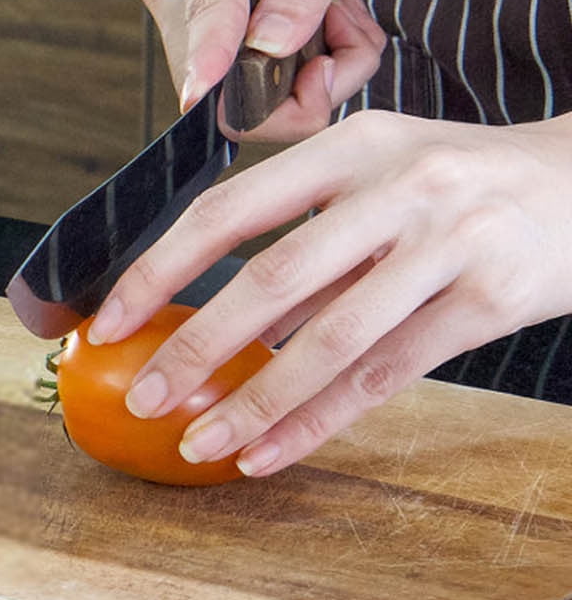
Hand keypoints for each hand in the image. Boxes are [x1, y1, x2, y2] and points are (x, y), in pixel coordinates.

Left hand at [89, 110, 571, 474]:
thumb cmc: (468, 185)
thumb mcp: (383, 174)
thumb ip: (303, 232)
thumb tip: (209, 317)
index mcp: (352, 147)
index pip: (228, 210)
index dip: (159, 271)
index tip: (107, 321)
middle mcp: (399, 185)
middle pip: (270, 277)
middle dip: (194, 347)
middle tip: (142, 398)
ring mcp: (450, 242)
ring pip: (328, 339)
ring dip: (252, 400)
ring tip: (198, 443)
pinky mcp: (491, 300)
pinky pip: (385, 376)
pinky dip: (317, 422)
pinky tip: (269, 452)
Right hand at [143, 0, 395, 140]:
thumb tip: (268, 46)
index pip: (204, 15)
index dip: (207, 64)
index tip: (197, 100)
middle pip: (217, 80)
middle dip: (297, 87)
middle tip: (355, 36)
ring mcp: (187, 17)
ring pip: (236, 100)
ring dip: (307, 83)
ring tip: (346, 22)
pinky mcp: (205, 41)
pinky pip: (247, 94)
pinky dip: (299, 80)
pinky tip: (325, 30)